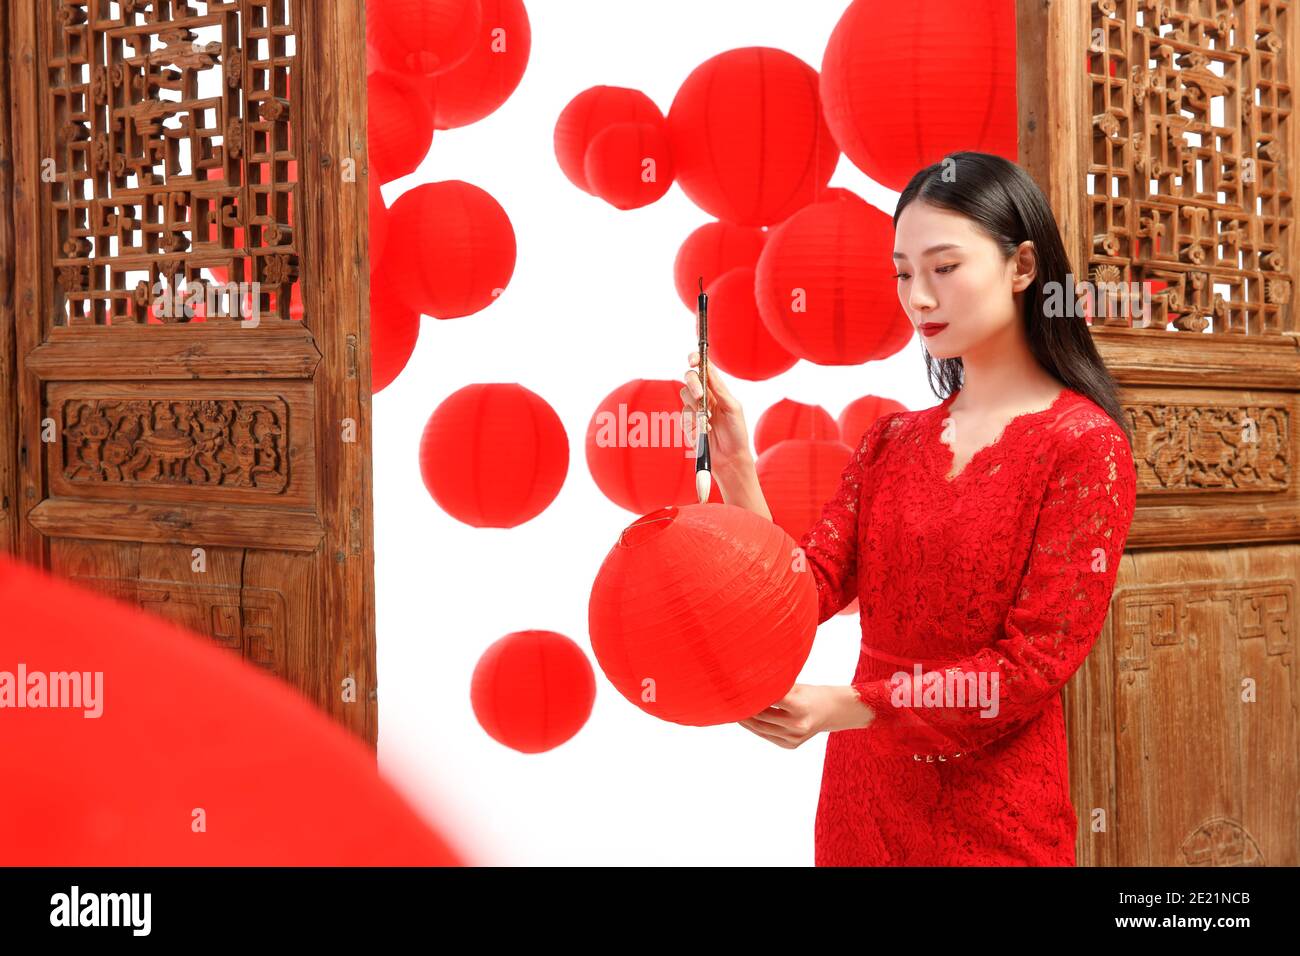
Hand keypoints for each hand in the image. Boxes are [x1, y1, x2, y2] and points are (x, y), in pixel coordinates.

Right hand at [680, 351, 752, 474]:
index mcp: (717, 390)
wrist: (730, 459)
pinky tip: (705, 431)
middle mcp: (704, 397)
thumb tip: (709, 369)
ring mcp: (694, 410)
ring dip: (695, 406)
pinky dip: (693, 422)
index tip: (693, 360)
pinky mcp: (687, 424)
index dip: (696, 359)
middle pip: (690, 378)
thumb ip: (720, 389)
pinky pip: (683, 415)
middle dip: (693, 384)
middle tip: (700, 396)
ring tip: (708, 420)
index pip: (704, 368)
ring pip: (684, 395)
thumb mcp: (733, 408)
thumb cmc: (737, 433)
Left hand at [738, 684, 873, 747]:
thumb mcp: (795, 687)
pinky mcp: (791, 745)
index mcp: (798, 706)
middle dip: (744, 708)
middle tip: (729, 699)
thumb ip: (775, 687)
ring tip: (733, 710)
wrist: (834, 712)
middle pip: (761, 716)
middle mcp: (796, 724)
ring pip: (761, 728)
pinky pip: (767, 736)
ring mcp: (794, 737)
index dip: (750, 694)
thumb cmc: (811, 694)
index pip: (767, 699)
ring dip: (745, 720)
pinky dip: (756, 728)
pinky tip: (746, 720)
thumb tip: (748, 681)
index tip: (736, 688)